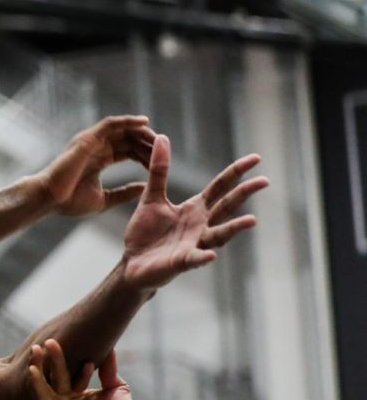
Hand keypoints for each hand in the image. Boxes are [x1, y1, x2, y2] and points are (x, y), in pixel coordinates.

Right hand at [29, 339, 138, 399]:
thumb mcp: (117, 388)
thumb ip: (109, 370)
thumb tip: (110, 347)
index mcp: (76, 394)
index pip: (69, 372)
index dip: (69, 358)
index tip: (69, 341)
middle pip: (54, 376)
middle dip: (50, 358)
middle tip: (47, 341)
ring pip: (44, 386)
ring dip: (38, 368)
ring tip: (35, 350)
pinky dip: (37, 386)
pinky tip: (32, 371)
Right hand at [33, 115, 155, 216]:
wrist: (49, 199)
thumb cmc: (69, 202)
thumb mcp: (105, 199)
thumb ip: (124, 193)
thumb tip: (144, 189)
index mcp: (100, 160)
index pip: (128, 152)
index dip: (145, 155)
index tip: (161, 161)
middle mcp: (96, 147)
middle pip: (129, 139)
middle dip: (147, 143)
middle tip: (166, 147)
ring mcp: (91, 141)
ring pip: (123, 129)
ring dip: (142, 131)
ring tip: (158, 137)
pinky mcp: (87, 138)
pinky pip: (111, 124)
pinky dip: (128, 121)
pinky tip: (145, 123)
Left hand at [121, 135, 266, 289]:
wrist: (133, 262)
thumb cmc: (147, 232)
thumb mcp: (152, 197)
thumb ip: (159, 171)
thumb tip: (162, 137)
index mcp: (195, 208)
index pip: (220, 186)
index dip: (236, 172)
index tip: (256, 158)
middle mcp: (200, 225)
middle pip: (226, 206)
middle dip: (244, 193)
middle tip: (265, 180)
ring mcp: (194, 244)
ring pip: (219, 234)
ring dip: (235, 228)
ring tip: (252, 220)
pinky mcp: (182, 261)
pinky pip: (195, 259)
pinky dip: (203, 256)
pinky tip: (210, 254)